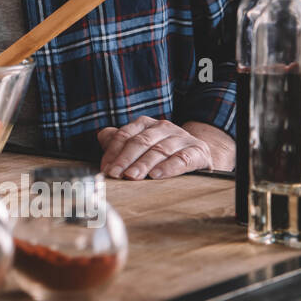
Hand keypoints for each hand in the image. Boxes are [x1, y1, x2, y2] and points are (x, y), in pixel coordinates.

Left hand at [97, 116, 233, 179]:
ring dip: (144, 164)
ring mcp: (182, 137)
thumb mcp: (140, 146)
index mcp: (145, 124)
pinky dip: (169, 167)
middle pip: (141, 142)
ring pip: (160, 150)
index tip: (105, 169)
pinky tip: (157, 175)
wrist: (197, 155)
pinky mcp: (198, 150)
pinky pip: (182, 159)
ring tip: (132, 176)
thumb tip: (102, 137)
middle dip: (126, 159)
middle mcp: (163, 127)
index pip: (125, 135)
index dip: (113, 152)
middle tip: (116, 174)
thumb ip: (119, 141)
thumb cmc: (161, 152)